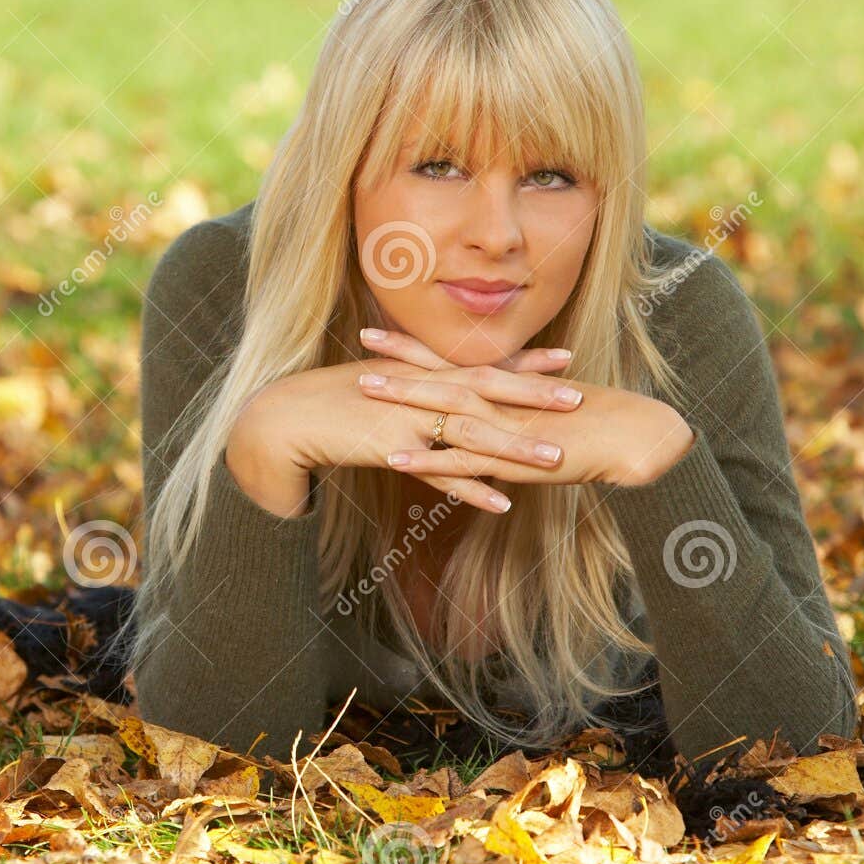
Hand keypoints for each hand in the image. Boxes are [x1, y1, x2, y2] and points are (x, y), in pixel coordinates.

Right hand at [225, 339, 582, 517]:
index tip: (563, 359)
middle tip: (579, 396)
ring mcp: (407, 420)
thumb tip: (438, 394)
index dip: (523, 363)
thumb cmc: (330, 406)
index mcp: (421, 375)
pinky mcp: (393, 452)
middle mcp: (419, 392)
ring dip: (516, 446)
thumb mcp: (378, 388)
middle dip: (534, 394)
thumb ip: (412, 389)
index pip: (480, 366)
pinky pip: (440, 473)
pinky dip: (471, 488)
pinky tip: (503, 504)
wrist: (284, 418)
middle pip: (486, 391)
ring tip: (557, 459)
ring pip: (472, 433)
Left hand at [357, 328, 695, 487]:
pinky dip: (426, 460)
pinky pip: (460, 459)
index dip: (413, 347)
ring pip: (444, 408)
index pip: (451, 359)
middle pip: (441, 372)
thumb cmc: (597, 426)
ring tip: (364, 392)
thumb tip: (488, 418)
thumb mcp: (545, 413)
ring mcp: (503, 425)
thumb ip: (513, 413)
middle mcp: (500, 398)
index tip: (378, 332)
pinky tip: (394, 462)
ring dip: (403, 400)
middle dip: (399, 358)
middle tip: (359, 340)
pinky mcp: (510, 457)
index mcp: (506, 386)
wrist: (634, 437)